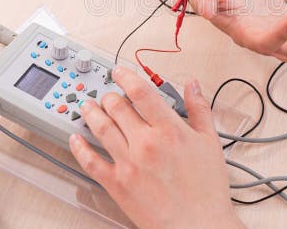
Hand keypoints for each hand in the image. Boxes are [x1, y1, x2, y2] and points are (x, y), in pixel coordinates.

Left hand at [70, 67, 244, 228]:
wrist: (198, 225)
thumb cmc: (207, 189)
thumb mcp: (211, 142)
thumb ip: (199, 109)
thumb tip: (192, 85)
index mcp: (169, 129)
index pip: (140, 92)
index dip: (126, 76)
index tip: (119, 72)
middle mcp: (145, 142)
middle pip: (117, 106)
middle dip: (110, 95)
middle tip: (108, 93)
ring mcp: (127, 163)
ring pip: (101, 128)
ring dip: (91, 112)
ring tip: (87, 106)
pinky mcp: (116, 184)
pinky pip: (90, 161)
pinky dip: (79, 147)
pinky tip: (75, 138)